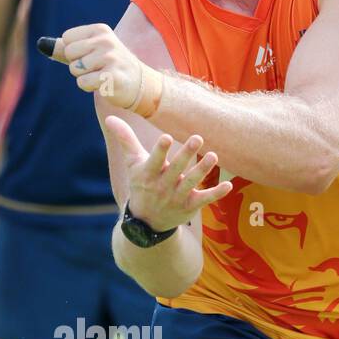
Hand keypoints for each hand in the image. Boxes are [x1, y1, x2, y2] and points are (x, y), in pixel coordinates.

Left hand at [42, 24, 146, 109]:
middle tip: (96, 68)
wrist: (139, 83)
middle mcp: (105, 41)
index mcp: (100, 30)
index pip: (67, 40)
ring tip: (100, 76)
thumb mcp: (88, 51)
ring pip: (75, 70)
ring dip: (84, 77)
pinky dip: (89, 87)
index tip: (91, 56)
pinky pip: (83, 83)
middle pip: (69, 54)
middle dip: (77, 66)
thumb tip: (40, 43)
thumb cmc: (109, 65)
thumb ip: (64, 48)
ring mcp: (110, 58)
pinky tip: (103, 84)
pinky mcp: (111, 77)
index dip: (74, 53)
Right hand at [105, 115, 231, 230]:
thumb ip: (125, 139)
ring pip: (191, 183)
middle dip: (186, 155)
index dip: (160, 150)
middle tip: (197, 138)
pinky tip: (228, 185)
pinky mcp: (190, 206)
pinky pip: (204, 199)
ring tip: (213, 156)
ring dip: (202, 170)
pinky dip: (216, 193)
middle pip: (176, 169)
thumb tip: (110, 117)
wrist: (147, 221)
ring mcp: (177, 197)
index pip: (154, 160)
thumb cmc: (141, 184)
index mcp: (148, 174)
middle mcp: (163, 186)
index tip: (166, 137)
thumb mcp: (133, 163)